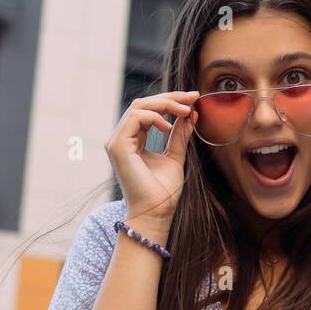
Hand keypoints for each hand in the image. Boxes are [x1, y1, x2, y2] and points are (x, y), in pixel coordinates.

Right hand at [105, 90, 199, 234]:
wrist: (156, 212)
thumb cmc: (163, 191)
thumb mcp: (176, 155)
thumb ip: (179, 135)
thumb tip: (191, 113)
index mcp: (132, 140)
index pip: (149, 110)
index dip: (171, 100)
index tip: (194, 98)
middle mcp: (121, 138)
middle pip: (143, 103)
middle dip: (170, 97)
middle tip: (193, 96)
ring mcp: (116, 141)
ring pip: (139, 106)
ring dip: (166, 104)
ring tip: (186, 111)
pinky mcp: (117, 146)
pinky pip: (135, 118)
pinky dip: (155, 117)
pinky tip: (169, 126)